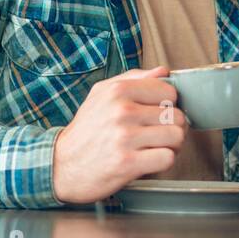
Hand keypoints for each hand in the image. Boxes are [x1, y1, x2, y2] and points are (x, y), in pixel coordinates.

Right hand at [51, 65, 186, 204]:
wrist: (61, 165)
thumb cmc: (85, 130)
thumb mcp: (101, 94)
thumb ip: (134, 79)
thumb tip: (163, 72)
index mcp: (118, 90)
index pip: (169, 91)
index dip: (168, 104)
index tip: (158, 113)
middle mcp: (122, 111)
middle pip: (176, 116)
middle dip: (172, 127)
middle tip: (157, 134)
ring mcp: (125, 138)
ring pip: (176, 136)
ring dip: (170, 145)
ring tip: (155, 147)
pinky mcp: (127, 163)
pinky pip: (167, 158)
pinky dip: (163, 161)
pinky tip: (150, 161)